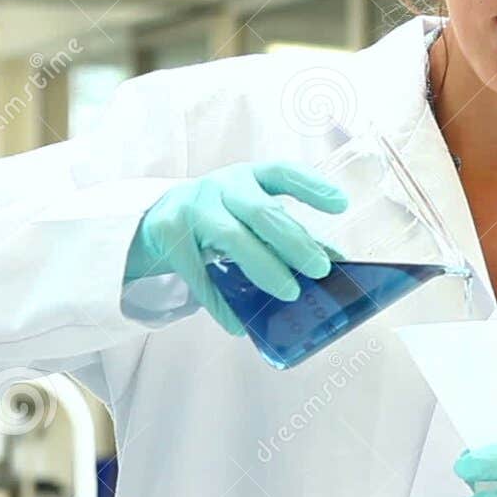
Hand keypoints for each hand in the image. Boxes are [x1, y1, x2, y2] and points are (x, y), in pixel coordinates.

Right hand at [124, 161, 347, 334]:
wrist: (155, 218)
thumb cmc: (218, 217)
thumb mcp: (249, 214)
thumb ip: (286, 233)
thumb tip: (334, 261)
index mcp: (248, 177)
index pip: (283, 173)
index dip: (312, 187)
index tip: (341, 204)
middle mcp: (222, 186)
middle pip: (263, 212)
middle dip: (295, 242)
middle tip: (320, 270)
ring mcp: (193, 208)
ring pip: (234, 238)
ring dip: (266, 268)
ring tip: (290, 293)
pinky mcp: (169, 234)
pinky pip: (199, 274)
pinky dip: (220, 303)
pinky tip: (237, 323)